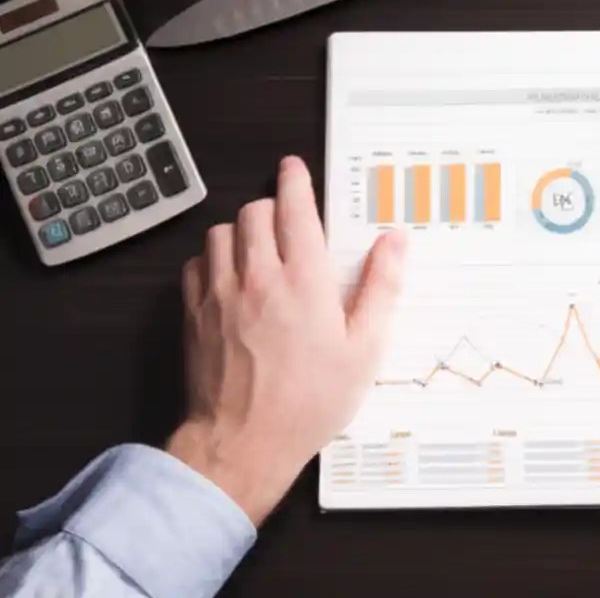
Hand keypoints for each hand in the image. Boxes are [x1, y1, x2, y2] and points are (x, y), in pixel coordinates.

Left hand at [166, 156, 405, 524]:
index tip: (294, 168)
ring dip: (241, 231)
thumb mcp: (364, 349)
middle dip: (272, 207)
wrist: (245, 442)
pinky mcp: (194, 315)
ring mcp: (220, 295)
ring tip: (259, 248)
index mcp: (305, 282)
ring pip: (222, 233)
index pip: (296, 210)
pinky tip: (229, 278)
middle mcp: (258, 278)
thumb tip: (394, 243)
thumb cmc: (310, 401)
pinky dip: (212, 260)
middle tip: (287, 220)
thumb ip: (381, 289)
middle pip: (255, 213)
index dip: (296, 182)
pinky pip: (196, 265)